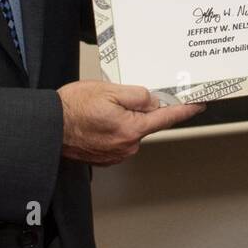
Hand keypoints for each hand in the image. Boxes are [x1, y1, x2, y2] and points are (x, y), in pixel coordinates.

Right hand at [57, 80, 205, 164]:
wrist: (48, 128)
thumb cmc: (73, 108)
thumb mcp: (109, 91)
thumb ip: (138, 96)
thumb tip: (153, 101)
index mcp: (131, 129)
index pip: (166, 118)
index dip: (184, 110)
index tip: (198, 105)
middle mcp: (127, 146)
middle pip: (145, 122)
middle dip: (136, 108)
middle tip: (114, 97)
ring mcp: (116, 154)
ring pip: (130, 129)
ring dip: (122, 118)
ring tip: (98, 109)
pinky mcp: (106, 157)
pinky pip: (118, 138)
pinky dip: (112, 128)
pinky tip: (96, 120)